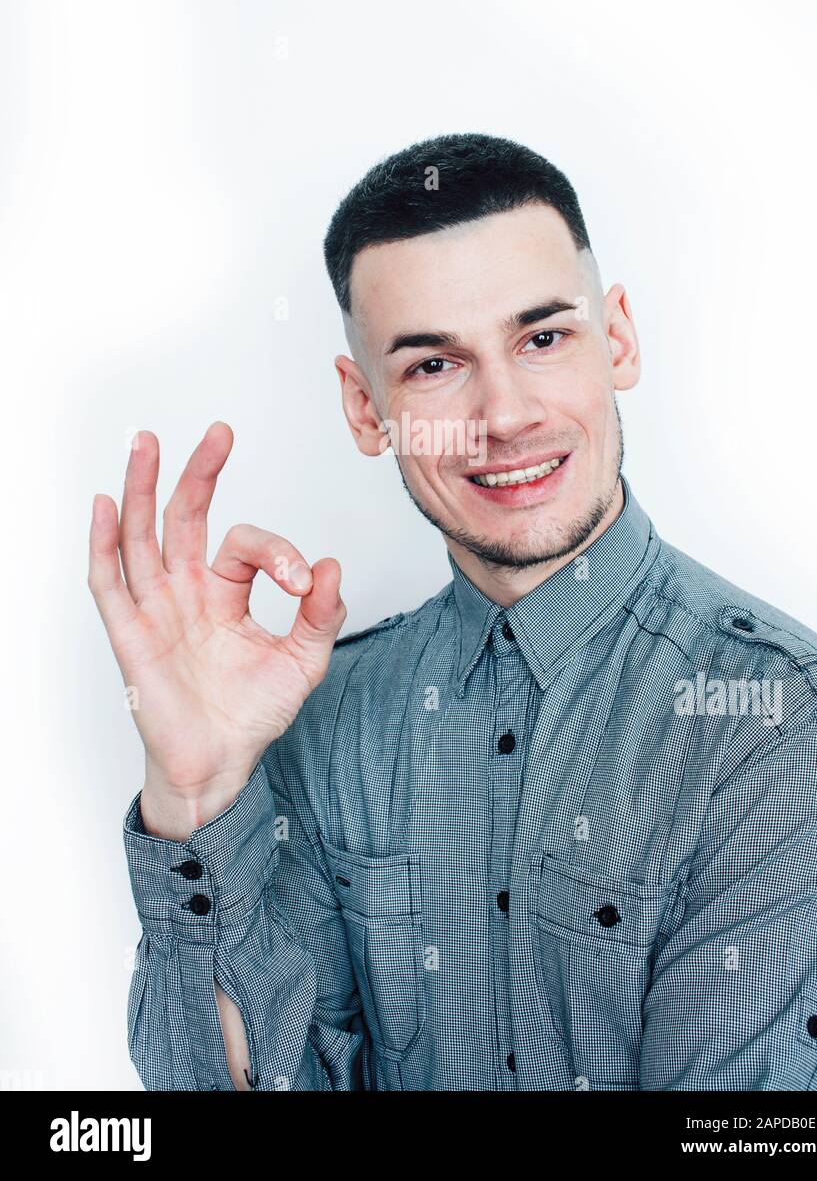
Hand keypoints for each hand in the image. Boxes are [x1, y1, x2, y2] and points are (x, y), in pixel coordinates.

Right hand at [88, 422, 345, 827]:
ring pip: (142, 536)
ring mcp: (155, 609)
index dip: (279, 553)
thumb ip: (321, 614)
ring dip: (142, 487)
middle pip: (184, 516)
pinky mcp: (131, 635)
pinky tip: (107, 505)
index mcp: (224, 591)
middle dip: (199, 472)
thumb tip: (331, 566)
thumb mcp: (303, 660)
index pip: (244, 542)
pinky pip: (110, 582)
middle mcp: (186, 591)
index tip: (304, 583)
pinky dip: (104, 543)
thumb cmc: (252, 713)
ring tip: (146, 441)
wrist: (220, 765)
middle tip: (219, 432)